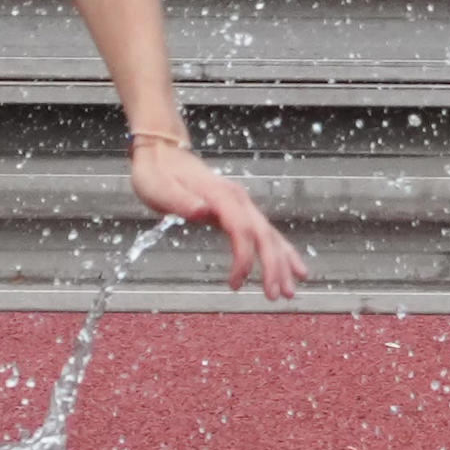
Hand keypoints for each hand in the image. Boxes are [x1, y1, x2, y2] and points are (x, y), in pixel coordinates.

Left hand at [133, 138, 305, 296]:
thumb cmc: (157, 174)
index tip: (235, 285)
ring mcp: (242, 204)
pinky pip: (265, 233)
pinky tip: (292, 268)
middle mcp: (238, 199)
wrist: (162, 153)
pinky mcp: (240, 211)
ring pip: (270, 235)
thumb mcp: (160, 187)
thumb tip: (202, 211)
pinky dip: (281, 251)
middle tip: (277, 296)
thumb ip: (181, 201)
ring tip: (290, 291)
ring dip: (282, 263)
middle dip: (273, 266)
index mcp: (220, 196)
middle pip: (263, 234)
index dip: (244, 259)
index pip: (241, 230)